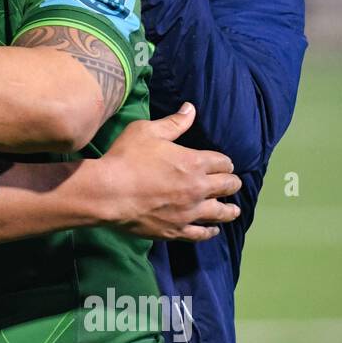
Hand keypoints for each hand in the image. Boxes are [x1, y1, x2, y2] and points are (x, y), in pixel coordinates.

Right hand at [99, 103, 241, 240]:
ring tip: (233, 210)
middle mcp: (198, 188)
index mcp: (195, 162)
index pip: (223, 162)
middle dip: (232, 183)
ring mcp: (189, 212)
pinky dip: (210, 231)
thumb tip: (191, 108)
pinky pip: (201, 234)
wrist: (108, 192)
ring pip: (220, 213)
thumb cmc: (126, 158)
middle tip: (231, 184)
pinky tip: (213, 230)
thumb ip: (174, 122)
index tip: (223, 164)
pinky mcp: (176, 230)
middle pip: (228, 186)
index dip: (225, 162)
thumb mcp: (147, 131)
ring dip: (230, 210)